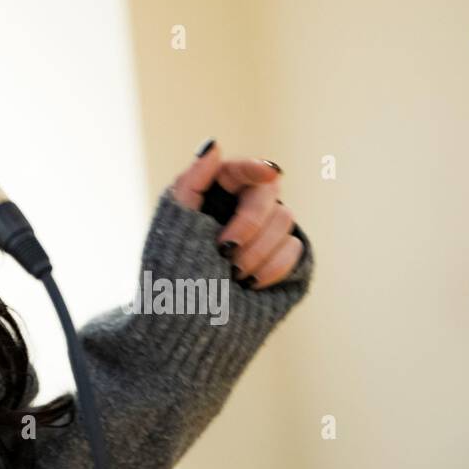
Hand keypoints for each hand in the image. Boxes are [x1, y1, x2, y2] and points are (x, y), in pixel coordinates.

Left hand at [171, 140, 303, 289]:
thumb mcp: (174, 223)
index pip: (239, 169)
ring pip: (285, 219)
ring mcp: (265, 236)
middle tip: (224, 250)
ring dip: (256, 250)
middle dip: (249, 221)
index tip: (268, 174)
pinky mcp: (284, 261)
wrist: (190, 324)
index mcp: (212, 198)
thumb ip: (192, 181)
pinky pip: (295, 249)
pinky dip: (272, 269)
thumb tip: (214, 144)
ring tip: (230, 274)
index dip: (254, 168)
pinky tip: (249, 284)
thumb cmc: (173, 275)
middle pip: (268, 192)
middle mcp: (242, 211)